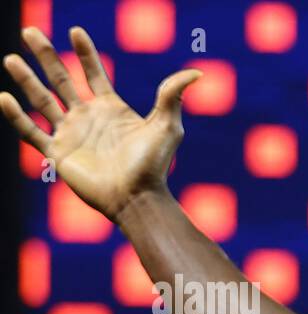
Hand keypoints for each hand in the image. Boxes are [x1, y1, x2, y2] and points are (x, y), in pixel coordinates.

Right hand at [0, 26, 201, 222]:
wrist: (137, 197)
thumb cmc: (153, 165)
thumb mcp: (168, 126)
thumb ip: (173, 96)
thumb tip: (197, 72)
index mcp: (111, 109)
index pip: (93, 74)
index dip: (84, 53)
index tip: (75, 31)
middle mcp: (88, 118)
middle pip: (61, 79)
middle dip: (46, 55)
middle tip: (29, 31)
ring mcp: (71, 134)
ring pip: (42, 100)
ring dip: (26, 79)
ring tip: (10, 58)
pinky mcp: (58, 153)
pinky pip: (31, 132)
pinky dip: (16, 116)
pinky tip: (3, 98)